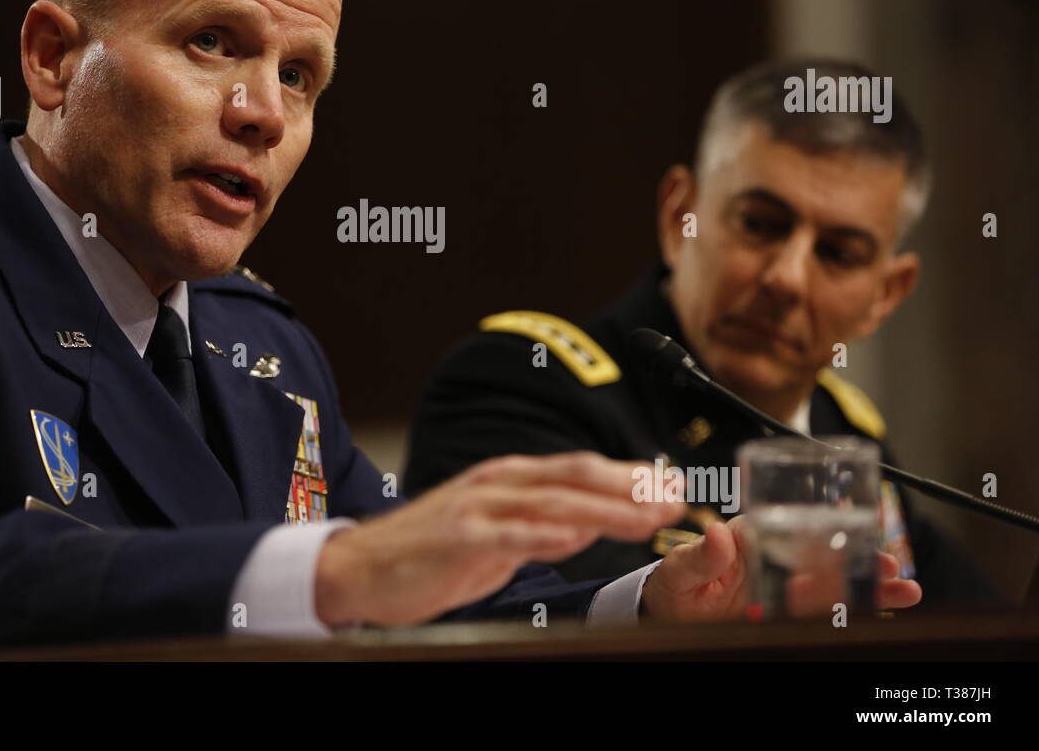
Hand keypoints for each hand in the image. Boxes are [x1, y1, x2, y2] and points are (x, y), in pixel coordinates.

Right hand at [315, 452, 687, 626]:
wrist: (362, 567)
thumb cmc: (433, 551)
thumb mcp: (497, 535)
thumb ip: (541, 525)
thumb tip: (591, 522)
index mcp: (510, 479)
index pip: (580, 470)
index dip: (631, 476)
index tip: (675, 486)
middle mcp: (498, 483)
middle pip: (575, 477)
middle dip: (631, 488)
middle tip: (676, 499)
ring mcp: (477, 507)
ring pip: (552, 502)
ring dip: (605, 508)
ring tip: (646, 519)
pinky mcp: (459, 537)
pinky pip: (507, 534)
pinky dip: (543, 534)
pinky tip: (575, 538)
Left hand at [640, 516, 922, 621]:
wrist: (670, 614)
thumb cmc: (675, 584)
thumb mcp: (679, 568)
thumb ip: (698, 556)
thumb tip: (717, 533)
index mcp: (751, 537)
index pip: (794, 529)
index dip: (826, 530)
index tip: (854, 530)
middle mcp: (775, 560)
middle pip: (825, 557)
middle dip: (861, 561)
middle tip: (891, 566)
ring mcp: (784, 588)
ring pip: (834, 585)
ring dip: (869, 586)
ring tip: (904, 589)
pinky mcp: (788, 613)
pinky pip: (825, 610)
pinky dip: (855, 610)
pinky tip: (884, 610)